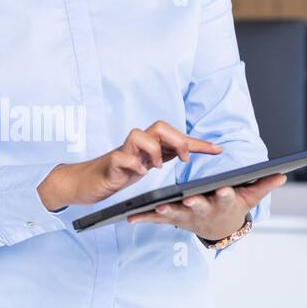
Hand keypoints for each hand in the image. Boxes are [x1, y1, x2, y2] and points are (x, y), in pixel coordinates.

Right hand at [37, 121, 222, 209]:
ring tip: (155, 167)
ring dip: (153, 150)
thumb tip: (189, 153)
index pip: (177, 137)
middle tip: (182, 159)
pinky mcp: (111, 164)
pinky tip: (140, 173)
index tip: (218, 150)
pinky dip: (133, 163)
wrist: (88, 181)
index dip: (198, 143)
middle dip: (176, 140)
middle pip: (159, 126)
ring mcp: (123, 152)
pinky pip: (122, 157)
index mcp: (150, 146)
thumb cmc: (120, 172)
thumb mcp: (148, 165)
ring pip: (139, 135)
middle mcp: (138, 145)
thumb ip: (166, 156)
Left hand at [125, 173, 287, 237]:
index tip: (224, 189)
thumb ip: (264, 185)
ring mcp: (187, 216)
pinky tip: (129, 216)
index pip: (226, 198)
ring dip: (166, 211)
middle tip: (189, 199)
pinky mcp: (172, 219)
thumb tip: (282, 175)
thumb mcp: (250, 197)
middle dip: (194, 203)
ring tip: (156, 207)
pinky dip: (143, 218)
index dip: (225, 194)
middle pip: (199, 207)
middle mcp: (204, 211)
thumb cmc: (234, 207)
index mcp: (222, 203)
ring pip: (175, 213)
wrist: (219, 230)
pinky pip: (155, 219)